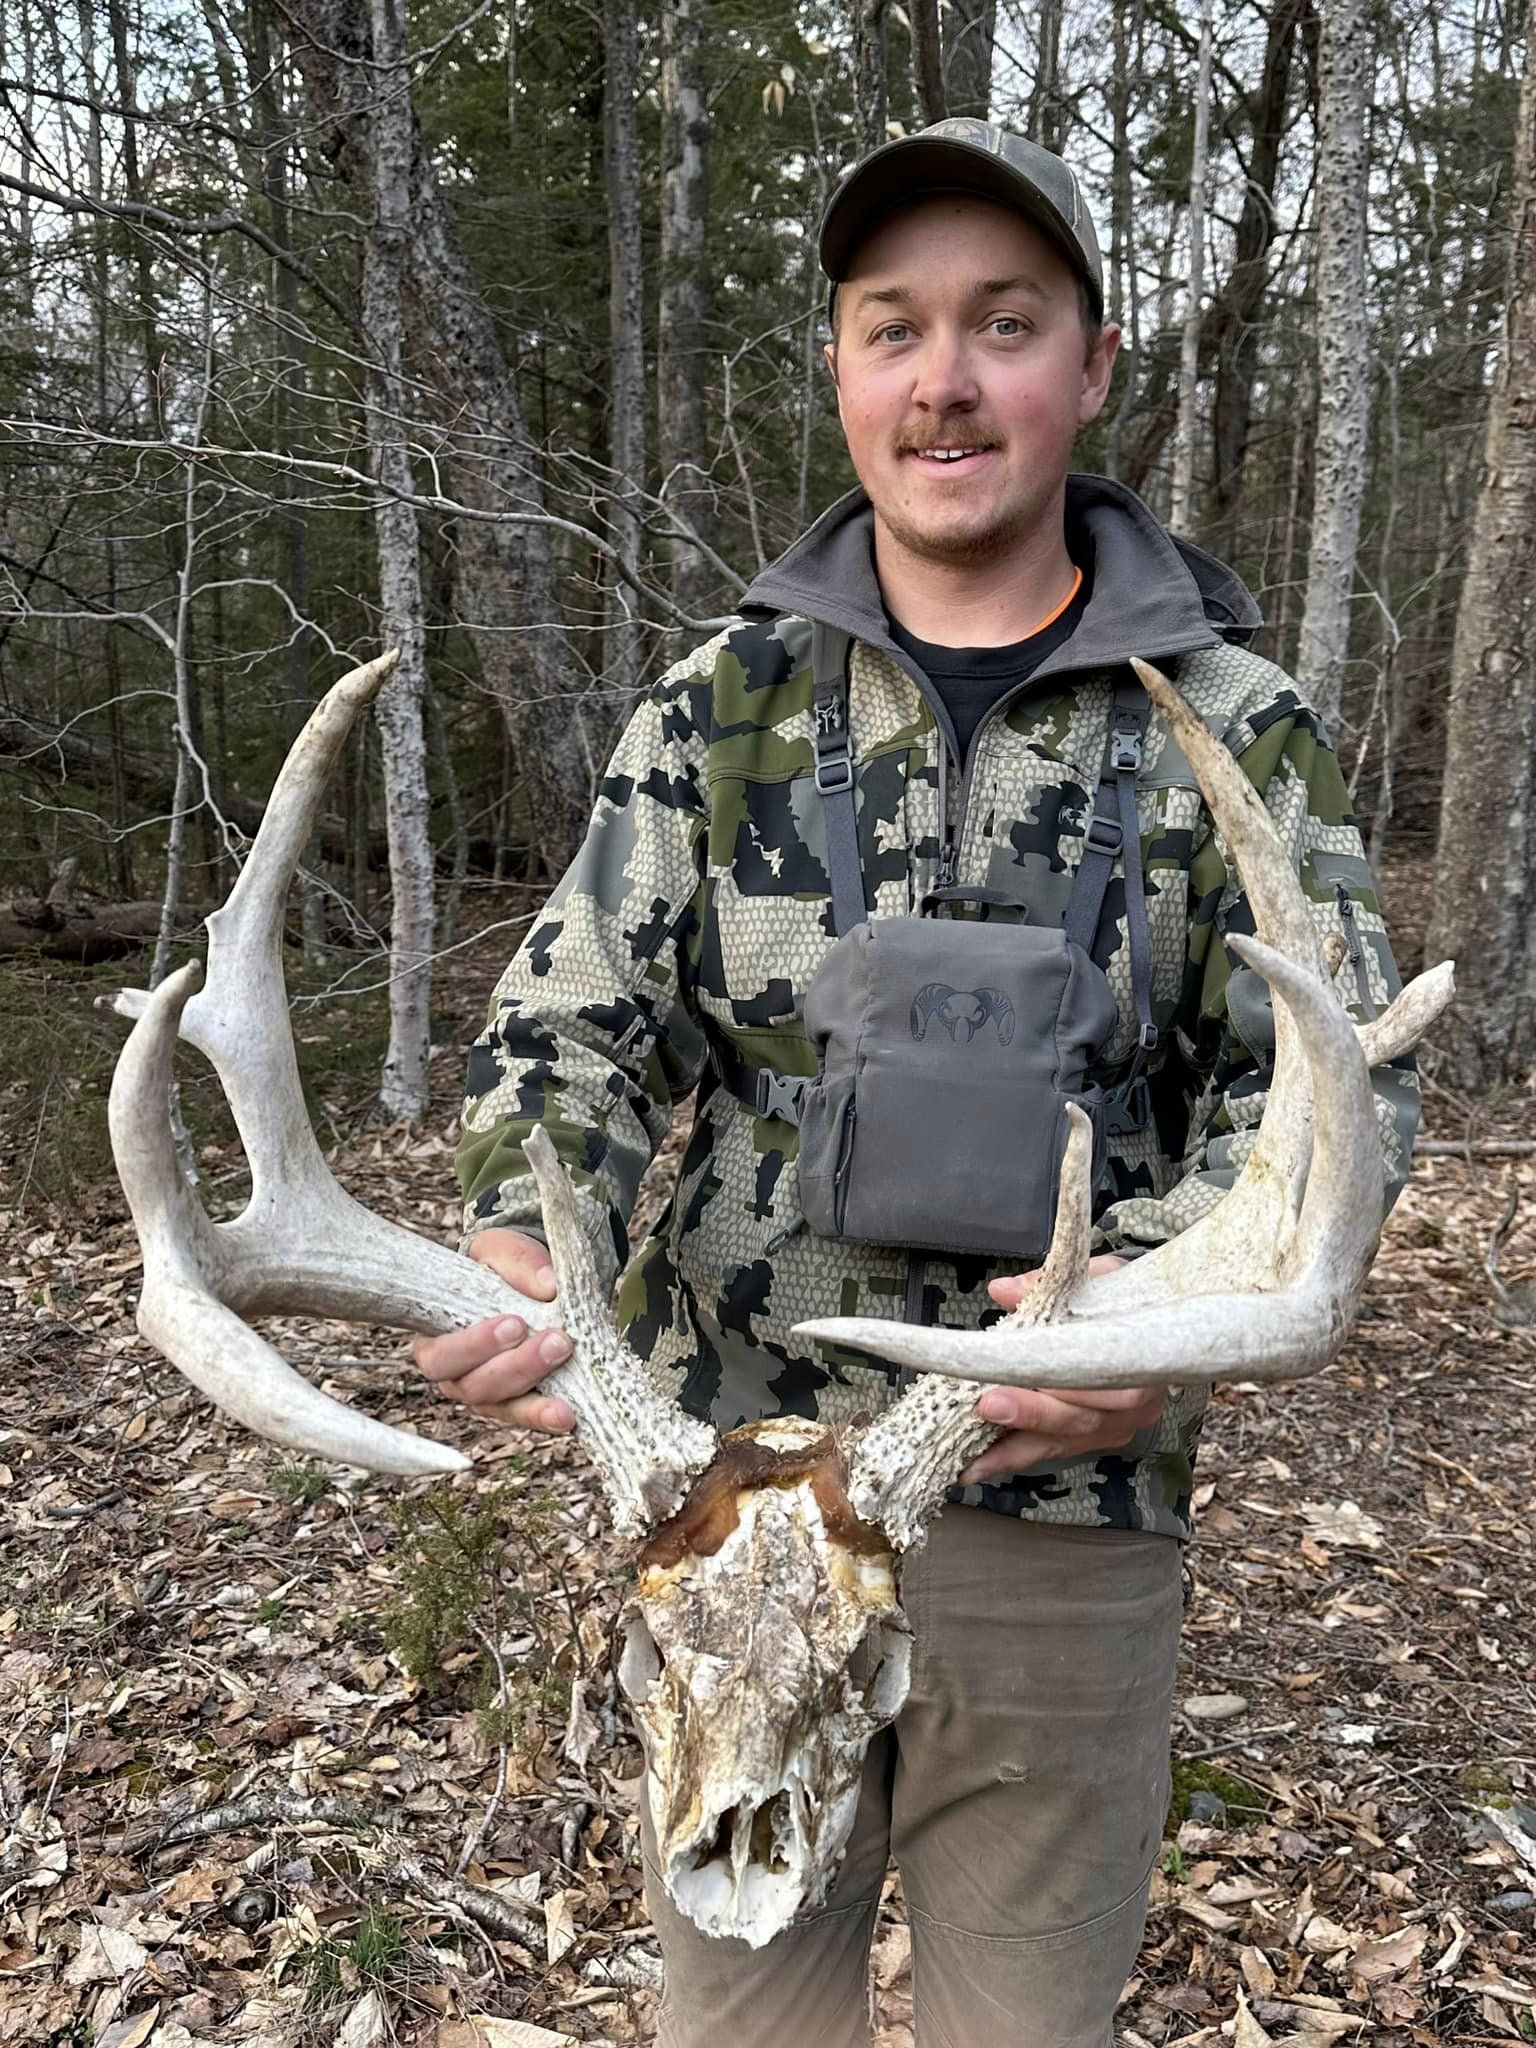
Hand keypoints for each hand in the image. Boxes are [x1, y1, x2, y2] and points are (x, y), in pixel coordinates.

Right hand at [411, 1229, 575, 1432]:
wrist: (522, 1284)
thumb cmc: (498, 1269)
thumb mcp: (502, 1251)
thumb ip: (519, 1262)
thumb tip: (549, 1285)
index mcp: (435, 1339)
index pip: (441, 1355)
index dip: (474, 1345)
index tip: (514, 1322)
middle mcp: (455, 1375)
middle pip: (474, 1385)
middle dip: (516, 1364)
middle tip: (554, 1339)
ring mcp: (486, 1395)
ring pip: (502, 1403)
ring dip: (536, 1383)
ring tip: (566, 1357)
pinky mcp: (515, 1406)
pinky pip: (526, 1417)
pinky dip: (546, 1416)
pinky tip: (567, 1414)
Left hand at [959, 1255, 1166, 1484]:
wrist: (1153, 1327)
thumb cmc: (1123, 1302)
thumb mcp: (1097, 1280)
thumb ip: (1051, 1286)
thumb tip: (1005, 1291)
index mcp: (1145, 1357)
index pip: (1107, 1375)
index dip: (1066, 1378)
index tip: (1022, 1373)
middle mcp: (1137, 1402)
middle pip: (1084, 1417)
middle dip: (1032, 1413)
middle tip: (988, 1405)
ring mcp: (1117, 1426)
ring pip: (1065, 1442)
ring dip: (1015, 1449)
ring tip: (971, 1458)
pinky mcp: (1096, 1440)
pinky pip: (1054, 1451)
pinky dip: (1015, 1458)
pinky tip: (979, 1465)